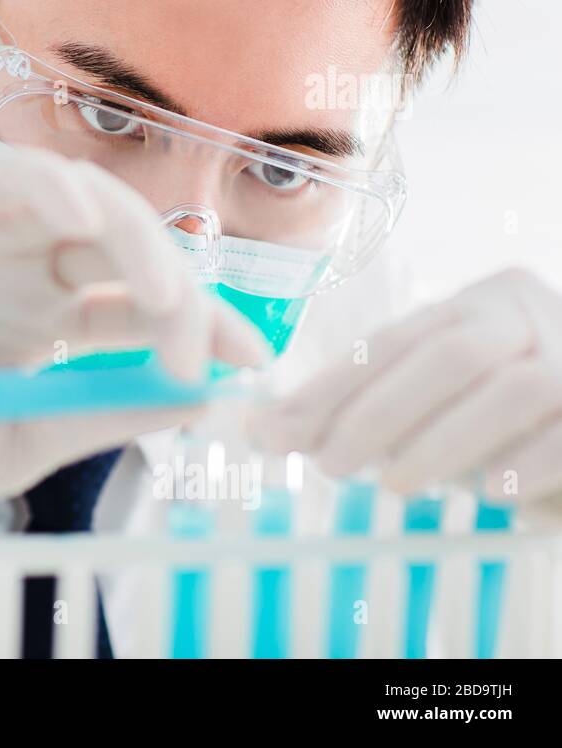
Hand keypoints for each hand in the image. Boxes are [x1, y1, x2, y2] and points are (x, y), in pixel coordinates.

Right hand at [0, 147, 269, 542]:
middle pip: (122, 245)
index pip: (139, 302)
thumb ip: (111, 410)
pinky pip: (2, 175)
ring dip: (132, 234)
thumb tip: (206, 393)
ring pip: (77, 198)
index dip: (203, 322)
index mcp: (42, 321)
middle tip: (204, 347)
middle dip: (179, 286)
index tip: (251, 361)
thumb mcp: (30, 438)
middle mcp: (19, 273)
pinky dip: (47, 180)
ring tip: (166, 297)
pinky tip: (84, 218)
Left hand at [254, 268, 561, 504]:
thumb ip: (366, 407)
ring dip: (442, 443)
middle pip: (449, 354)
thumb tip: (265, 429)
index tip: (271, 433)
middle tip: (329, 468)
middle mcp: (531, 315)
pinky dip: (523, 465)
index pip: (392, 340)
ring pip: (511, 390)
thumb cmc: (511, 417)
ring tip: (394, 486)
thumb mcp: (440, 397)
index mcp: (479, 303)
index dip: (328, 387)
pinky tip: (487, 493)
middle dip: (377, 413)